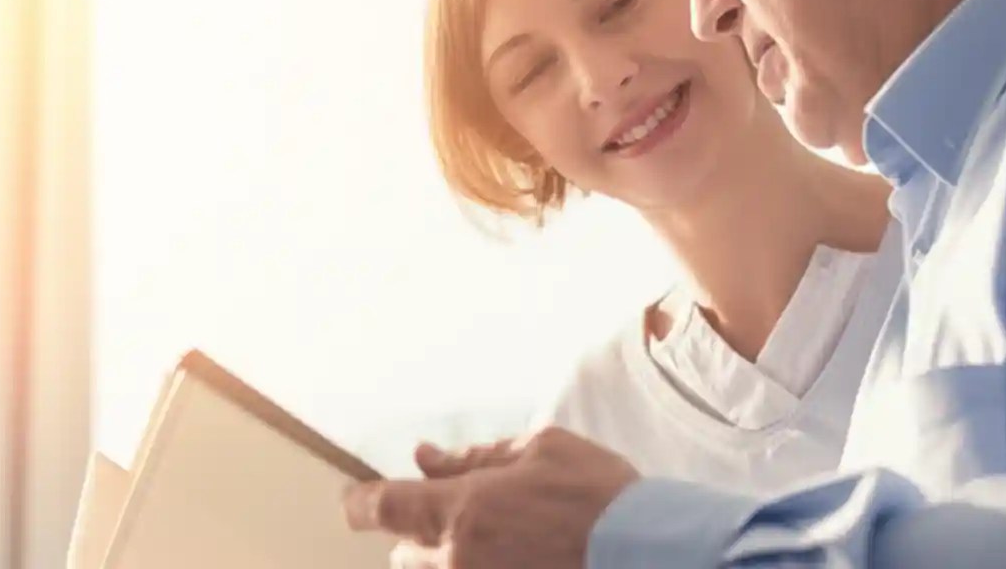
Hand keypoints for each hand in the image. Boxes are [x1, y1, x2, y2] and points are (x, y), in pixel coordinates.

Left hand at [344, 427, 639, 568]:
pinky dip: (472, 566)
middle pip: (402, 552)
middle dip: (417, 530)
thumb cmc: (599, 495)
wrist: (650, 553)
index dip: (358, 502)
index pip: (379, 508)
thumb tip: (428, 458)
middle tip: (457, 511)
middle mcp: (459, 560)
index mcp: (461, 511)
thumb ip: (475, 456)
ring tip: (489, 537)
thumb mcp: (539, 450)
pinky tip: (508, 551)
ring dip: (444, 555)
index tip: (355, 497)